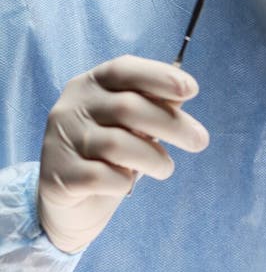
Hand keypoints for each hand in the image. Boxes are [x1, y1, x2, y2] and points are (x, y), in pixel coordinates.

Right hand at [37, 55, 209, 253]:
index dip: (159, 76)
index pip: (123, 69)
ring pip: (118, 145)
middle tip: (200, 141)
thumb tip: (182, 94)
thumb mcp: (130, 123)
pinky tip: (126, 183)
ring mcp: (62, 140)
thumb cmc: (109, 152)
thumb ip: (153, 105)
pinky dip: (124, 182)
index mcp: (91, 84)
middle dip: (172, 124)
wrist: (70, 201)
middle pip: (128, 107)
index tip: (192, 90)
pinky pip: (102, 177)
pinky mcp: (58, 176)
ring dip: (154, 158)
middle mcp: (72, 106)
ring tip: (166, 168)